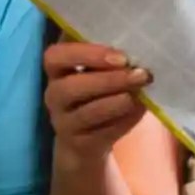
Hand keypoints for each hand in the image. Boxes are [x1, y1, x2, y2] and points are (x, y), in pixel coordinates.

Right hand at [43, 41, 151, 168]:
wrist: (85, 140)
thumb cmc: (95, 91)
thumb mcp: (94, 70)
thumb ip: (107, 58)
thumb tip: (138, 49)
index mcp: (56, 69)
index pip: (56, 56)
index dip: (87, 54)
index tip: (121, 57)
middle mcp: (54, 96)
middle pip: (70, 88)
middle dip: (108, 80)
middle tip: (139, 74)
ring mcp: (64, 123)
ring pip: (87, 113)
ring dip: (117, 102)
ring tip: (140, 94)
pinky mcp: (80, 145)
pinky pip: (102, 133)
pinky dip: (124, 121)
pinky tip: (140, 109)